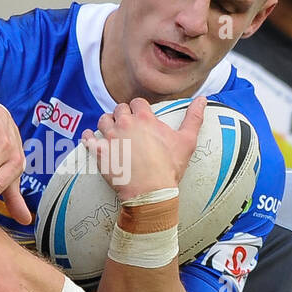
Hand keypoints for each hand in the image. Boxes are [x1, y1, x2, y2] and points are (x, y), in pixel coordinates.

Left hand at [81, 96, 205, 201]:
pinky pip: (87, 138)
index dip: (139, 109)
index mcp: (145, 119)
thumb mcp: (187, 141)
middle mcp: (125, 123)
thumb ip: (194, 117)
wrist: (151, 192)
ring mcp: (111, 138)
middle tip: (127, 126)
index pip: (137, 102)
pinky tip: (91, 139)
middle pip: (119, 109)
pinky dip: (88, 137)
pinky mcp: (99, 153)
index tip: (141, 117)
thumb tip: (203, 99)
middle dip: (123, 115)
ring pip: (103, 120)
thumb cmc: (170, 168)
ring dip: (107, 124)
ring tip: (111, 132)